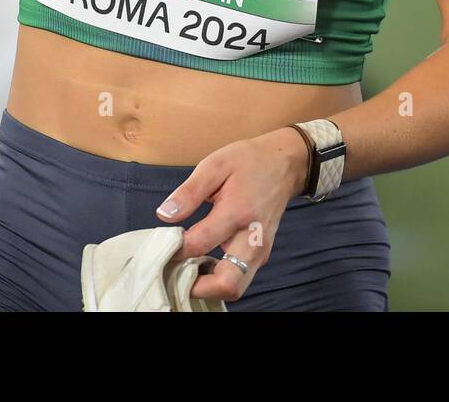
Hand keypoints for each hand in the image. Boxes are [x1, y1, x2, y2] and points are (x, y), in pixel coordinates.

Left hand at [154, 126, 308, 302]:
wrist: (285, 164)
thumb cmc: (248, 161)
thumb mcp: (215, 164)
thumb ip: (189, 192)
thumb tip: (164, 215)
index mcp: (238, 212)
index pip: (200, 244)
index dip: (176, 249)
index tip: (164, 242)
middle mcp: (252, 238)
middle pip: (227, 284)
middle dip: (197, 286)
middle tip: (176, 270)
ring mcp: (260, 251)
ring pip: (235, 288)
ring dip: (208, 286)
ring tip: (188, 267)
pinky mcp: (262, 256)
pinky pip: (240, 279)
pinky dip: (219, 280)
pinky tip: (203, 262)